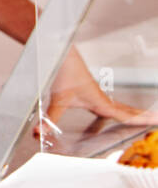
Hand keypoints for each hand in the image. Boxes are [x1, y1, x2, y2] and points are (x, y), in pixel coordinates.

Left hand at [34, 46, 156, 143]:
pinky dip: (117, 107)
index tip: (154, 121)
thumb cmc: (64, 72)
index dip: (139, 120)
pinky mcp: (89, 90)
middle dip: (141, 116)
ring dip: (131, 111)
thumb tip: (41, 133)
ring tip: (143, 117)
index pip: (124, 115)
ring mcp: (96, 93)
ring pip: (118, 105)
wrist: (61, 55)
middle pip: (126, 110)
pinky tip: (112, 110)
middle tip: (155, 120)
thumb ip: (50, 118)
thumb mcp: (58, 99)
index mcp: (100, 102)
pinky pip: (108, 101)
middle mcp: (102, 98)